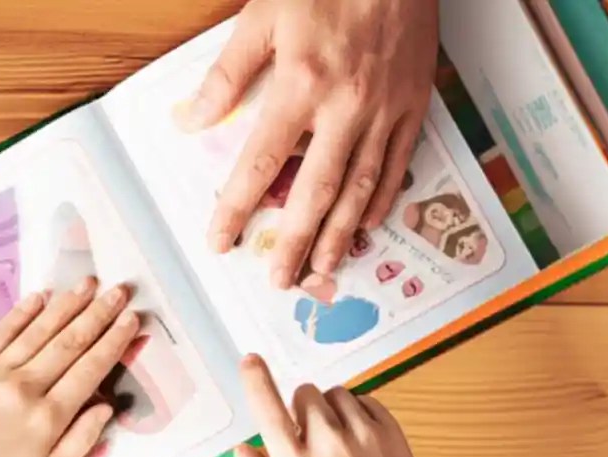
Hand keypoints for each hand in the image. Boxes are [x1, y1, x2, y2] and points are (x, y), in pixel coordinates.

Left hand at [0, 279, 139, 456]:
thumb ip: (78, 443)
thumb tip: (107, 408)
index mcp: (47, 419)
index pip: (90, 370)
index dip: (114, 343)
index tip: (132, 320)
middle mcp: (23, 389)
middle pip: (69, 344)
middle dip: (98, 315)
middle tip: (120, 291)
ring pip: (37, 332)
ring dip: (66, 306)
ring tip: (88, 284)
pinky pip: (0, 335)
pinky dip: (21, 314)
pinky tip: (39, 296)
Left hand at [186, 0, 438, 288]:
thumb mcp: (263, 17)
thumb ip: (227, 74)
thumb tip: (192, 121)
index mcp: (301, 86)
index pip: (261, 164)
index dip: (237, 208)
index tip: (220, 241)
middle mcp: (345, 108)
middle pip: (316, 192)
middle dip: (294, 242)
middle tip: (278, 280)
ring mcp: (385, 109)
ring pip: (361, 187)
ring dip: (340, 235)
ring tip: (322, 269)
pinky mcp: (415, 102)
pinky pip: (399, 163)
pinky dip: (382, 198)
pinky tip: (368, 224)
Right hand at [234, 355, 451, 456]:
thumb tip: (241, 447)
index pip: (269, 411)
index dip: (256, 381)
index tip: (250, 360)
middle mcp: (328, 443)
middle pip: (304, 393)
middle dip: (301, 408)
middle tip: (309, 437)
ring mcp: (362, 433)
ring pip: (334, 393)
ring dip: (330, 408)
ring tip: (338, 440)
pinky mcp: (390, 430)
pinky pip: (364, 399)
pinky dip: (356, 412)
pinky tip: (359, 440)